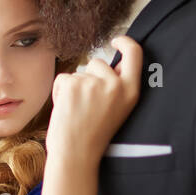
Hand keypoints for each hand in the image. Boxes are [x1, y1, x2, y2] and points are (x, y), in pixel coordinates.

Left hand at [45, 36, 141, 167]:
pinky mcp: (73, 85)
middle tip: (87, 105)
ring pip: (79, 72)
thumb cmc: (94, 134)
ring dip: (74, 87)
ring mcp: (94, 83)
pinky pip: (63, 78)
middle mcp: (115, 85)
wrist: (76, 154)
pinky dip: (60, 91)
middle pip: (98, 62)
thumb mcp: (118, 109)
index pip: (135, 54)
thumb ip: (119, 85)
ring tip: (77, 110)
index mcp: (131, 91)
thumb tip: (116, 63)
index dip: (126, 42)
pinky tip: (66, 108)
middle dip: (88, 77)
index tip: (117, 40)